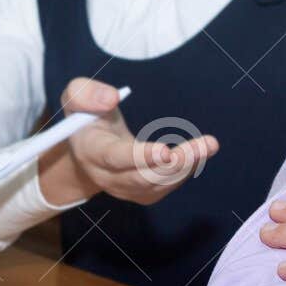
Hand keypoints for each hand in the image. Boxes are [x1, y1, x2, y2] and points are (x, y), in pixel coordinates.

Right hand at [37, 77, 218, 206]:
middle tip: (204, 145)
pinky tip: (202, 151)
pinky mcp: (144, 193)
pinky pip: (168, 184)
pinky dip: (187, 168)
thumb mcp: (76, 96)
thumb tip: (112, 97)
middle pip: (143, 177)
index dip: (140, 156)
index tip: (165, 150)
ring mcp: (127, 189)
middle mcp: (109, 176)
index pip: (115, 158)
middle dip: (176, 163)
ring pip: (160, 183)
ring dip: (188, 165)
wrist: (87, 151)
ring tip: (209, 145)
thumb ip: (87, 93)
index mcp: (92, 151)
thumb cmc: (86, 118)